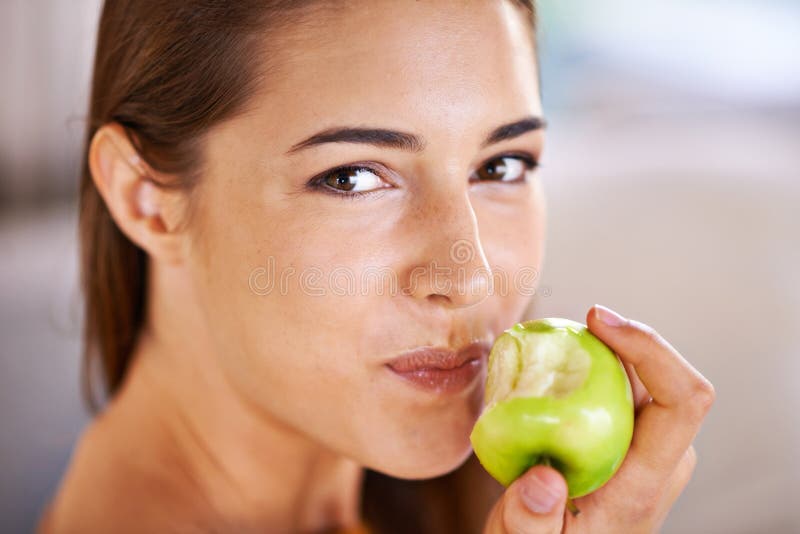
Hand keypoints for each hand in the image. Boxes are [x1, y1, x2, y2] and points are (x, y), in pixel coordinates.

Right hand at [483, 304, 714, 533]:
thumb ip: (530, 520)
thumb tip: (543, 482)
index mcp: (645, 481)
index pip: (683, 398)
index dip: (650, 347)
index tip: (598, 322)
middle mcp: (662, 458)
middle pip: (660, 375)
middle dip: (616, 339)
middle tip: (561, 330)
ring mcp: (653, 448)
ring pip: (644, 377)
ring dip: (606, 350)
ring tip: (557, 345)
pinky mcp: (639, 440)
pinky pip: (627, 388)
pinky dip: (598, 366)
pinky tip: (563, 365)